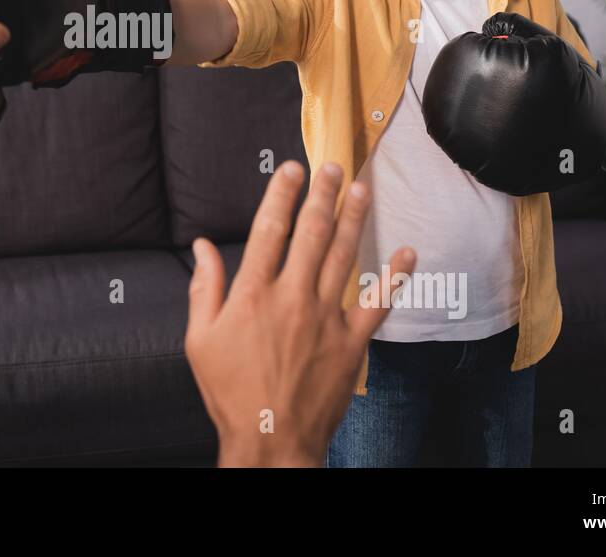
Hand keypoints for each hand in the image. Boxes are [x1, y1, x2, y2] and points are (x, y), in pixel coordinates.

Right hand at [184, 161, 415, 466]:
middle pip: (312, 233)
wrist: (269, 439)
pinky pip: (377, 304)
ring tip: (362, 190)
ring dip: (355, 219)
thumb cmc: (230, 393)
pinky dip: (394, 278)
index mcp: (253, 294)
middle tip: (333, 167)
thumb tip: (201, 247)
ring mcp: (325, 319)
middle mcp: (292, 298)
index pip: (270, 230)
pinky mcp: (351, 342)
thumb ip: (203, 288)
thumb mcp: (200, 339)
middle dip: (323, 195)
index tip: (292, 169)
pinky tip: (406, 254)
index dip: (282, 195)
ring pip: (344, 257)